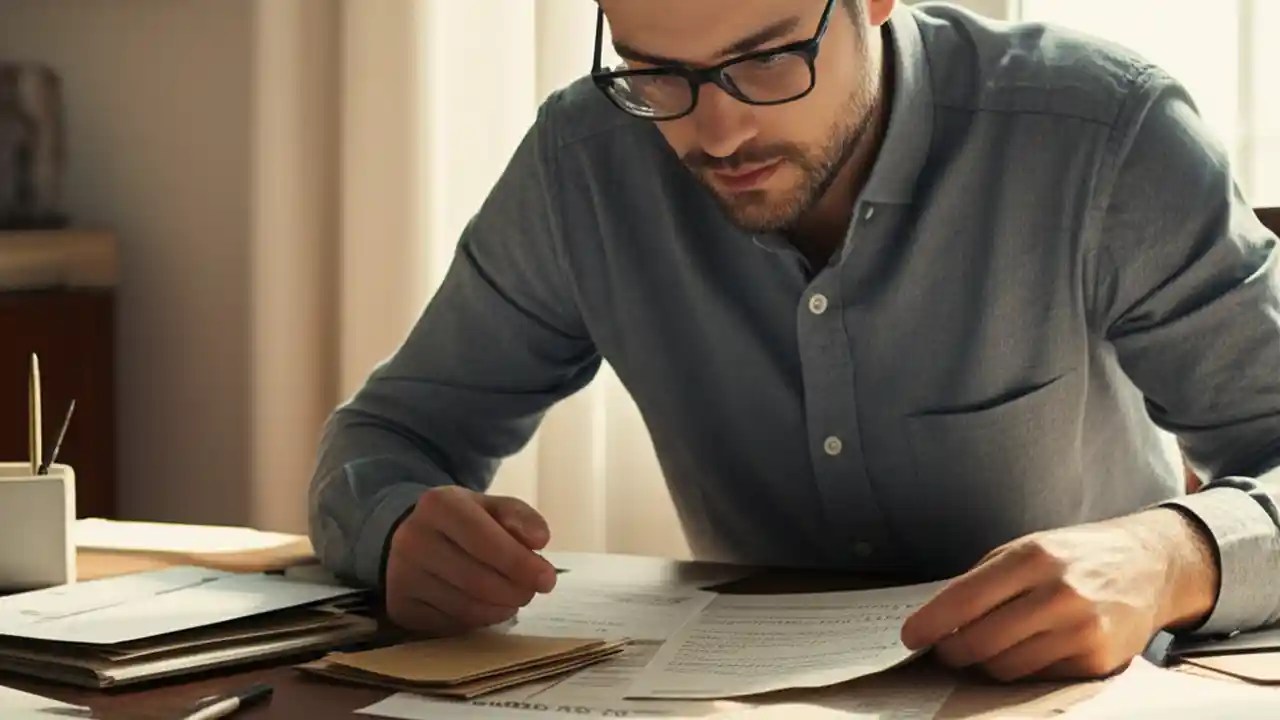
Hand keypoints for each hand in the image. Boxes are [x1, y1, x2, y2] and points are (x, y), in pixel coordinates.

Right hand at [385, 486, 558, 635]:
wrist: (413, 536)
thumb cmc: (464, 522)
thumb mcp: (491, 508)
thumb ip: (519, 517)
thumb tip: (539, 540)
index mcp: (438, 505)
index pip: (486, 541)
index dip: (520, 563)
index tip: (548, 578)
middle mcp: (412, 539)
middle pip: (478, 580)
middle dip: (516, 591)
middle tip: (533, 591)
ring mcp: (401, 576)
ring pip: (466, 608)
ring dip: (501, 609)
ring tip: (512, 598)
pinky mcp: (400, 606)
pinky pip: (451, 624)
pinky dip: (478, 620)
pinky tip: (486, 605)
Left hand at [900, 509, 1217, 681]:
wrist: (1151, 565)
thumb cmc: (1074, 556)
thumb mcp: (1027, 549)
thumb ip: (983, 581)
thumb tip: (936, 619)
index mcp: (1032, 557)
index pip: (963, 599)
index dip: (929, 623)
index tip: (909, 637)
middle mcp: (1058, 593)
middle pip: (979, 641)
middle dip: (950, 651)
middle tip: (942, 650)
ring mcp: (1081, 629)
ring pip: (1005, 667)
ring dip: (983, 664)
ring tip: (981, 650)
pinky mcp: (1098, 660)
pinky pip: (1037, 677)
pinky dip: (1020, 669)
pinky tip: (1022, 652)